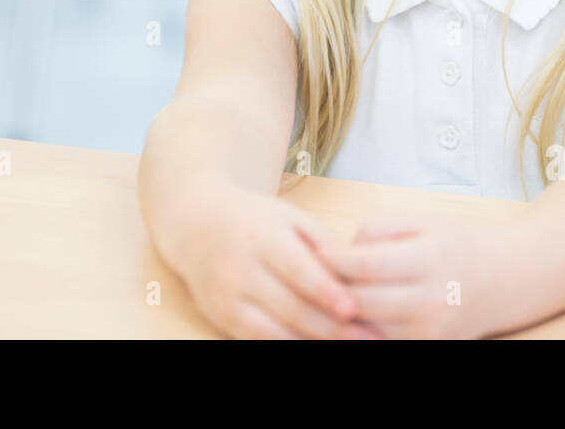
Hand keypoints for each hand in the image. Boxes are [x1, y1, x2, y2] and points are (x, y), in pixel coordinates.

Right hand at [169, 182, 382, 338]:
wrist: (196, 225)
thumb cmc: (254, 220)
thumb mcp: (289, 217)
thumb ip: (324, 243)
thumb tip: (360, 272)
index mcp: (261, 237)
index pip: (296, 269)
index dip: (325, 291)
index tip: (353, 308)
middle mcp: (241, 269)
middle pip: (290, 307)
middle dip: (332, 329)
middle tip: (369, 337)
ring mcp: (227, 298)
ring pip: (274, 332)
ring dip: (314, 343)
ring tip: (350, 345)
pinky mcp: (220, 318)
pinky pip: (258, 342)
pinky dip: (289, 346)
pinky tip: (315, 347)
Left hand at [316, 210, 496, 338]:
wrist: (498, 283)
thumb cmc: (451, 245)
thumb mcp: (420, 220)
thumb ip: (376, 228)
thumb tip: (338, 252)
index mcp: (430, 259)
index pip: (367, 264)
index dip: (333, 259)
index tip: (314, 250)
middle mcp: (432, 301)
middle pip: (361, 302)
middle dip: (330, 288)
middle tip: (311, 274)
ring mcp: (429, 333)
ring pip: (365, 329)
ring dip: (341, 313)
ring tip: (327, 293)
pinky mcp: (426, 349)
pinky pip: (379, 342)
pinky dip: (359, 329)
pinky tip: (350, 312)